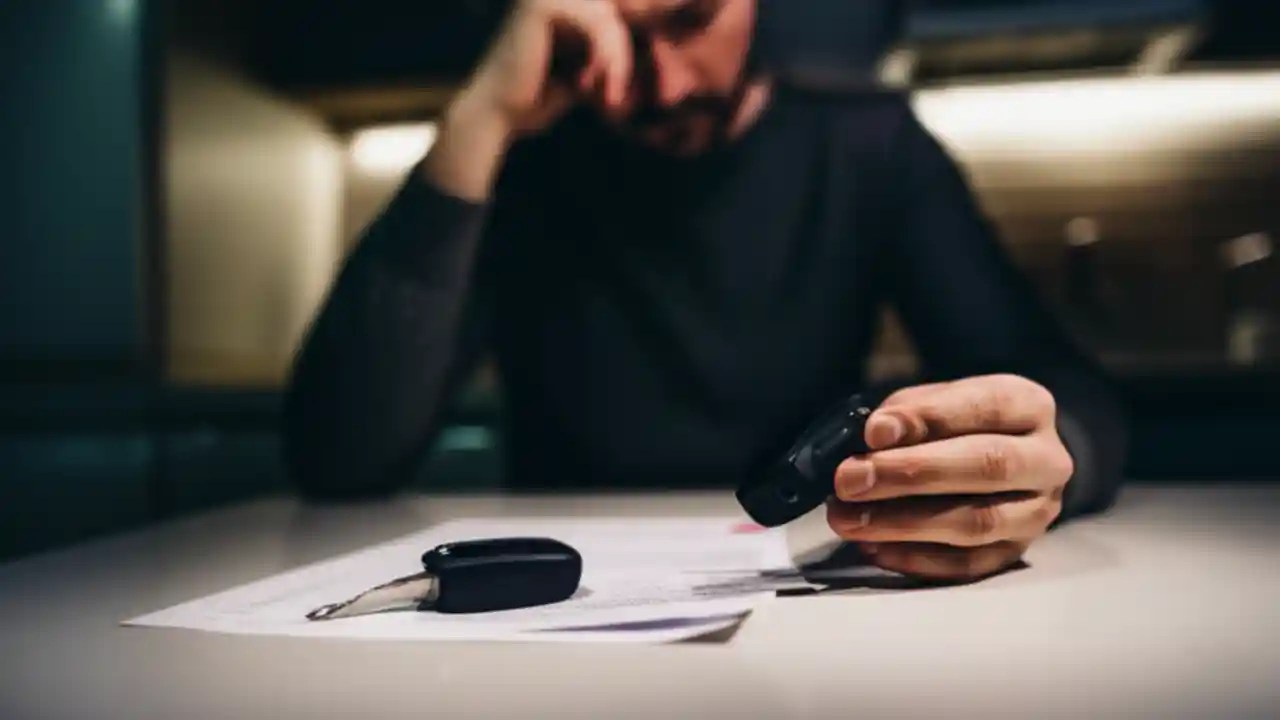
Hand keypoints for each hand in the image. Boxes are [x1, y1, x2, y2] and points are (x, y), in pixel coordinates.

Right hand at [424, 0, 633, 199]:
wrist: (497, 116)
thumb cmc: (538, 99)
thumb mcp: (585, 71)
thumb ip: (607, 54)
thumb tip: (652, 45)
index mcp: (559, 4)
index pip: (613, 16)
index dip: (624, 51)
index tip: (619, 90)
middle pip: (615, 15)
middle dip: (622, 58)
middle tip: (615, 98)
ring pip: (609, 21)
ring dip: (616, 62)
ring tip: (609, 97)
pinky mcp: (542, 6)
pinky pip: (596, 26)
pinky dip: (604, 58)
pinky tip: (590, 87)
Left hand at [826, 374, 1072, 582]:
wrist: (1004, 460)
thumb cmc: (959, 424)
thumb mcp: (938, 401)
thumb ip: (910, 413)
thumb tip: (875, 437)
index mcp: (1029, 406)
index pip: (985, 408)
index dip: (929, 418)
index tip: (873, 432)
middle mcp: (1046, 460)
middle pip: (988, 466)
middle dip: (911, 473)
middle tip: (849, 480)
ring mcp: (1037, 513)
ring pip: (978, 523)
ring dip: (905, 523)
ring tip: (849, 519)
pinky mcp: (1016, 553)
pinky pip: (969, 564)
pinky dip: (917, 559)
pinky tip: (874, 547)